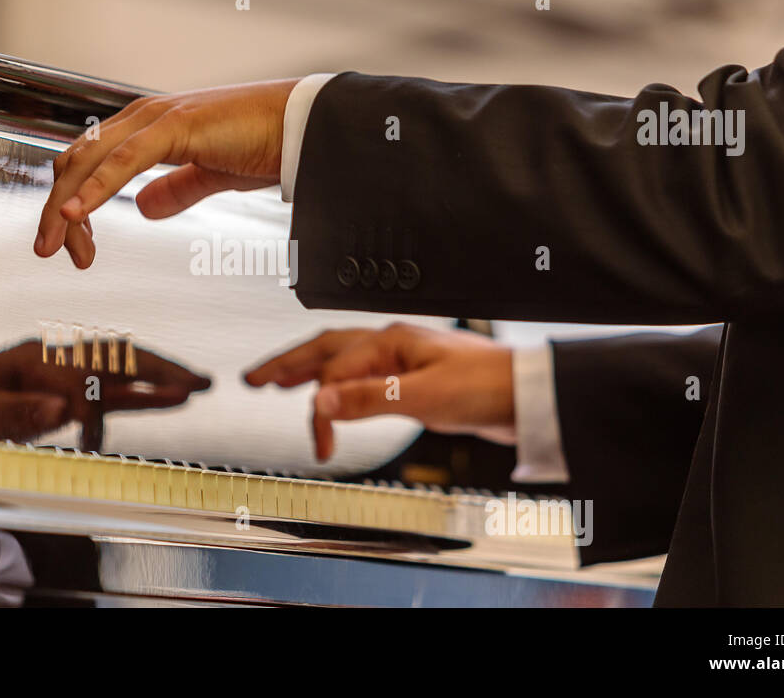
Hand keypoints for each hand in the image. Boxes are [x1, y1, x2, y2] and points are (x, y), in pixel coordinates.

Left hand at [0, 339, 210, 441]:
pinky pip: (105, 394)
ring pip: (118, 374)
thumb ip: (16, 411)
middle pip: (117, 360)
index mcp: (36, 359)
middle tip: (202, 382)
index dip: (133, 382)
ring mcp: (60, 375)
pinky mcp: (61, 394)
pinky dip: (135, 397)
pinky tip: (159, 401)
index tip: (171, 390)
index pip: (92, 371)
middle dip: (162, 369)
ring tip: (196, 388)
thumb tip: (63, 408)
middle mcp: (55, 360)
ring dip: (156, 381)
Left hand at [34, 79, 299, 267]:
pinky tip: (74, 214)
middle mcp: (144, 117)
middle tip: (47, 251)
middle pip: (77, 161)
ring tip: (52, 244)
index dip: (71, 205)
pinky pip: (123, 161)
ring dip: (64, 205)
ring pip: (90, 161)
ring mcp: (157, 118)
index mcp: (149, 126)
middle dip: (55, 210)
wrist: (305, 126)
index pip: (89, 164)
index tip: (72, 247)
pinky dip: (93, 188)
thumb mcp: (210, 175)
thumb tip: (142, 208)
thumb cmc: (267, 142)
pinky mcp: (175, 126)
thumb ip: (176, 189)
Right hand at [244, 324, 514, 461]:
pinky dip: (339, 384)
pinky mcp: (414, 378)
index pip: (336, 373)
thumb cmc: (487, 387)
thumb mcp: (421, 397)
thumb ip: (368, 399)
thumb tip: (320, 403)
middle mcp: (393, 346)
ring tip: (279, 381)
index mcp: (391, 343)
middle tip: (254, 379)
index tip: (319, 441)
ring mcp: (402, 359)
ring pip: (343, 359)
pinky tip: (335, 393)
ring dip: (309, 371)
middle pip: (327, 350)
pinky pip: (363, 375)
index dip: (320, 408)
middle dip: (288, 365)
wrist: (528, 396)